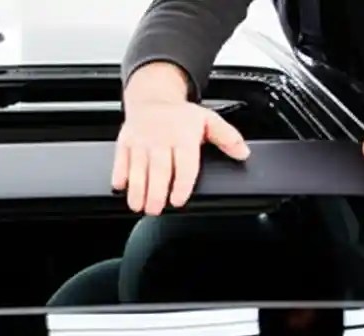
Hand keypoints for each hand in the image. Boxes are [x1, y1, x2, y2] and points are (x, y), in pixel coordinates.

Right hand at [113, 64, 250, 214]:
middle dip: (156, 191)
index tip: (178, 200)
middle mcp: (161, 139)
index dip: (181, 183)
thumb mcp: (208, 120)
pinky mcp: (125, 142)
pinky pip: (121, 159)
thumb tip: (243, 153)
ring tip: (138, 205)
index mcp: (184, 136)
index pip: (184, 163)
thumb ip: (227, 138)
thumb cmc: (180, 115)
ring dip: (137, 189)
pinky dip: (119, 174)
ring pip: (138, 167)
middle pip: (159, 168)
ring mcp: (141, 141)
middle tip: (156, 209)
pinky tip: (121, 187)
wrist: (152, 97)